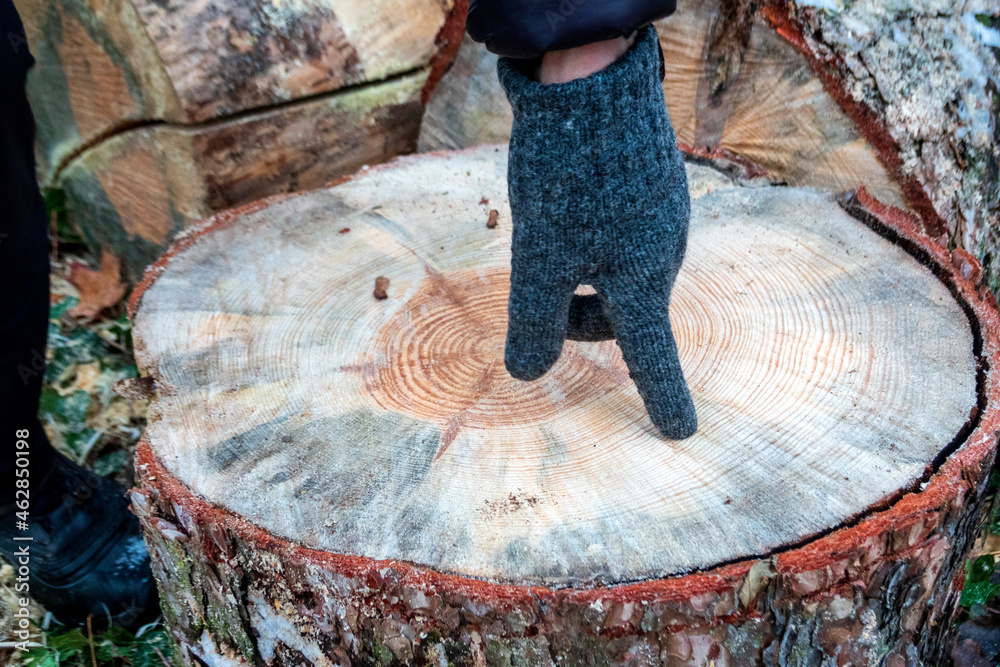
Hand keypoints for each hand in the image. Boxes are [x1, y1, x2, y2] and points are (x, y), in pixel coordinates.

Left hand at [498, 25, 696, 438]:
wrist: (595, 80)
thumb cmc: (567, 176)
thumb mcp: (539, 257)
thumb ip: (534, 320)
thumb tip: (528, 373)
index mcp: (643, 280)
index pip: (653, 357)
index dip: (662, 399)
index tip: (679, 432)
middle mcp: (665, 253)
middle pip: (621, 311)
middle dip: (580, 314)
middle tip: (540, 281)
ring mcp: (666, 216)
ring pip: (619, 269)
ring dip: (581, 268)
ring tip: (550, 220)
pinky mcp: (657, 186)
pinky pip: (625, 232)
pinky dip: (593, 234)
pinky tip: (571, 194)